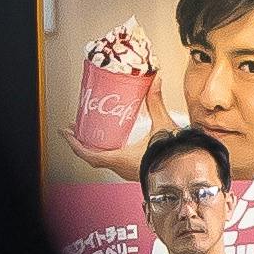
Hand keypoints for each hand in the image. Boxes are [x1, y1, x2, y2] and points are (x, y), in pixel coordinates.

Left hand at [55, 82, 184, 180]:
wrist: (188, 170)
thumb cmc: (173, 154)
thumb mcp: (162, 124)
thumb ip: (156, 102)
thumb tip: (155, 80)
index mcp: (121, 158)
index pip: (89, 154)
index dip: (74, 144)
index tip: (65, 132)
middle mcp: (121, 168)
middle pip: (93, 157)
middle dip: (82, 143)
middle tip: (76, 129)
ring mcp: (128, 172)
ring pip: (103, 161)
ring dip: (94, 148)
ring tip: (91, 133)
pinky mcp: (135, 171)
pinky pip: (114, 163)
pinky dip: (106, 152)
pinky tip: (111, 142)